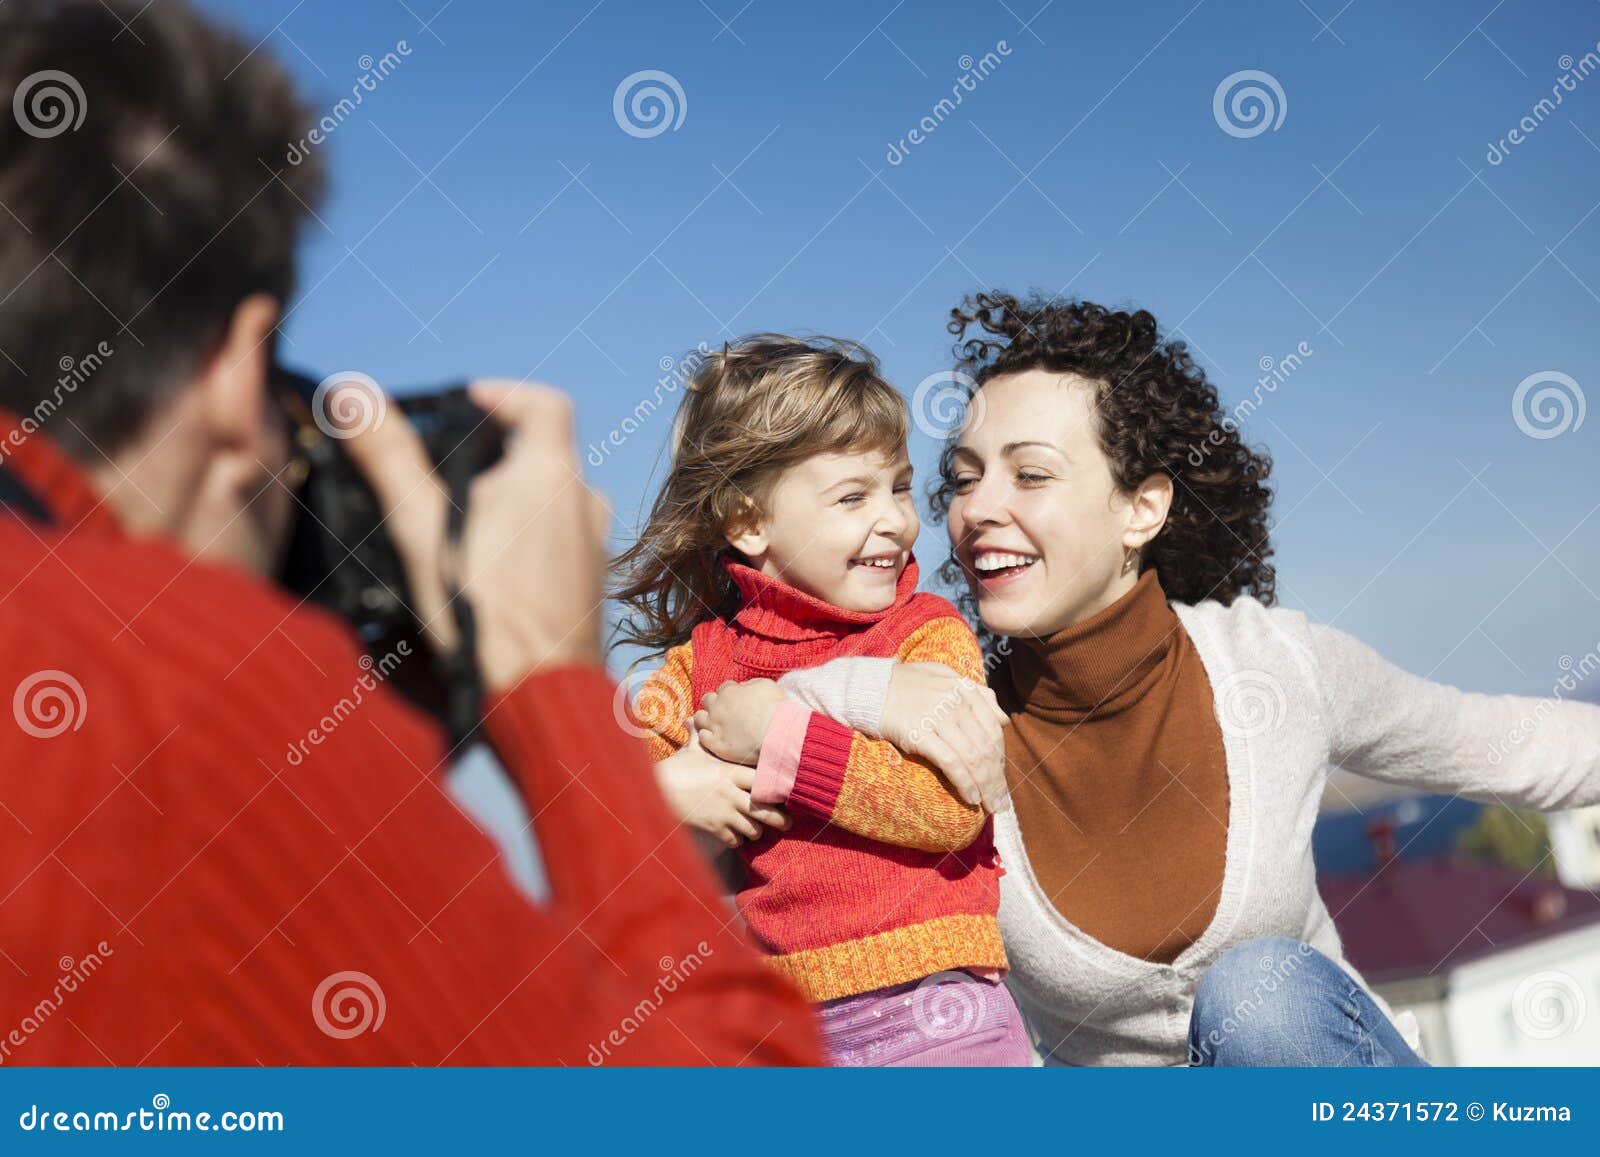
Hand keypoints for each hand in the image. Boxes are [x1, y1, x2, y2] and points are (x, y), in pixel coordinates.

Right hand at [339, 378, 609, 689]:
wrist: (541, 694)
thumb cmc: (485, 612)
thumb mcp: (422, 527)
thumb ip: (389, 457)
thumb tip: (351, 393)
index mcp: (552, 475)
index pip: (544, 403)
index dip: (506, 393)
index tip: (468, 401)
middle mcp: (585, 502)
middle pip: (544, 453)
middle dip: (496, 456)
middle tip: (447, 474)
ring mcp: (594, 546)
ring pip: (554, 501)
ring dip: (514, 501)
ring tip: (463, 525)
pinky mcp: (592, 585)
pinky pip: (562, 542)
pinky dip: (530, 540)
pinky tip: (491, 571)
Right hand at [655, 728, 791, 847]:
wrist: (658, 789)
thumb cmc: (678, 768)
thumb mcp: (692, 749)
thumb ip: (700, 736)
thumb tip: (693, 718)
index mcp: (731, 772)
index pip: (764, 781)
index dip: (777, 788)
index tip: (784, 792)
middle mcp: (732, 793)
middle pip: (766, 810)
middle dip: (779, 820)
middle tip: (786, 823)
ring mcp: (724, 812)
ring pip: (753, 829)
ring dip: (756, 831)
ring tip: (757, 829)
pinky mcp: (713, 828)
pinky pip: (735, 840)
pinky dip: (738, 841)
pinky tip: (736, 836)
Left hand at [694, 678, 786, 766]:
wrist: (777, 734)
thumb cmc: (775, 708)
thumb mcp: (766, 685)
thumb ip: (750, 684)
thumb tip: (743, 687)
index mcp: (730, 692)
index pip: (723, 688)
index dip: (730, 693)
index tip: (737, 700)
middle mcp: (718, 707)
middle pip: (707, 700)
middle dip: (714, 703)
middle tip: (724, 711)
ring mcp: (715, 726)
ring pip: (699, 718)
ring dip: (705, 719)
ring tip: (715, 725)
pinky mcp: (716, 745)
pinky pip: (702, 738)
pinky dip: (706, 736)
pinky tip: (715, 738)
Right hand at [880, 662, 1010, 811]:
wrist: (871, 688)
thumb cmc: (908, 684)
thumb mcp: (945, 677)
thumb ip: (976, 694)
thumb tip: (1003, 720)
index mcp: (964, 690)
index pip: (993, 730)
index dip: (1001, 758)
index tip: (1000, 779)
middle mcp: (955, 703)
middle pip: (985, 748)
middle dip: (996, 779)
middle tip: (1001, 803)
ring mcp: (938, 718)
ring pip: (972, 757)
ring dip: (985, 786)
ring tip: (991, 806)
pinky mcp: (919, 734)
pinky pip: (950, 762)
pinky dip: (964, 782)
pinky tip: (971, 798)